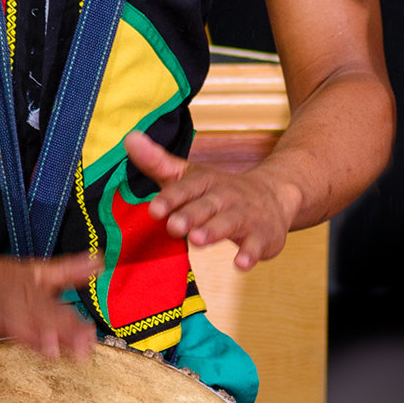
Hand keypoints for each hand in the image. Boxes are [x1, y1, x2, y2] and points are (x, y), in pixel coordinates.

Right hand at [0, 231, 97, 358]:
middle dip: (58, 330)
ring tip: (49, 348)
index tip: (91, 338)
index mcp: (27, 287)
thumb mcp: (29, 270)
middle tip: (79, 348)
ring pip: (6, 321)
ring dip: (26, 334)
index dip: (72, 323)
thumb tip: (99, 261)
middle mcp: (8, 297)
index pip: (54, 306)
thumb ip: (64, 271)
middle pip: (36, 314)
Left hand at [126, 129, 296, 270]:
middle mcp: (225, 197)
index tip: (154, 209)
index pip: (187, 187)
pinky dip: (250, 254)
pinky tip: (240, 263)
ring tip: (197, 239)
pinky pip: (256, 246)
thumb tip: (129, 138)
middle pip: (207, 205)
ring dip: (214, 231)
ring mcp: (245, 217)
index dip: (171, 198)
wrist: (274, 195)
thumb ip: (157, 162)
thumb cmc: (219, 190)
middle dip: (190, 214)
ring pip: (229, 223)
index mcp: (205, 182)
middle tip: (173, 226)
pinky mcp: (261, 237)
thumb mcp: (189, 175)